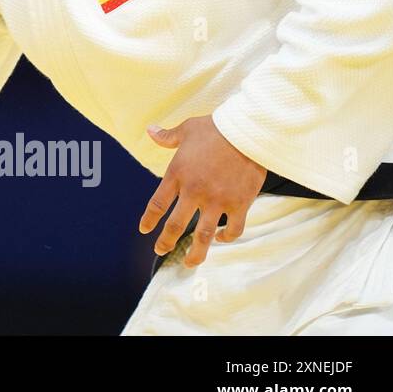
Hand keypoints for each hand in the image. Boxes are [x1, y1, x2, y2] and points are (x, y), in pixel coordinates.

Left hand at [138, 115, 267, 267]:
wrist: (248, 131)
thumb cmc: (216, 128)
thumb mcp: (186, 129)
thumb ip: (167, 136)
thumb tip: (149, 130)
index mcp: (177, 174)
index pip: (158, 203)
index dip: (150, 219)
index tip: (144, 230)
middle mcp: (194, 191)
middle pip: (176, 225)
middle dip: (166, 241)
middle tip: (161, 250)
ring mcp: (217, 200)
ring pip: (203, 235)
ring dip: (196, 252)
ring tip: (190, 262)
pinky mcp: (240, 204)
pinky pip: (233, 229)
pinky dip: (226, 237)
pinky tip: (221, 238)